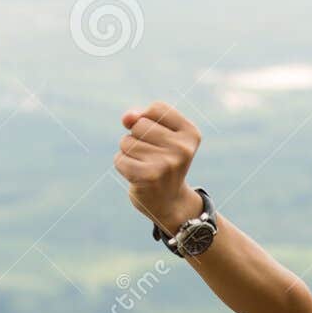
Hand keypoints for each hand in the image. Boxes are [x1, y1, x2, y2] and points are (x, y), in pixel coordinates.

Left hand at [114, 102, 204, 229]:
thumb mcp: (159, 136)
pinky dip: (123, 166)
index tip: (160, 140)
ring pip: (127, 142)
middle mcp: (182, 148)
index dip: (149, 121)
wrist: (169, 204)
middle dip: (137, 138)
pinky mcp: (149, 177)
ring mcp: (166, 163)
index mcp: (191, 134)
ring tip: (145, 166)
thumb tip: (127, 118)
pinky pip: (120, 159)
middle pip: (139, 125)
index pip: (157, 109)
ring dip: (129, 153)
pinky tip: (137, 176)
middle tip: (152, 157)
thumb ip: (142, 118)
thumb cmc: (163, 164)